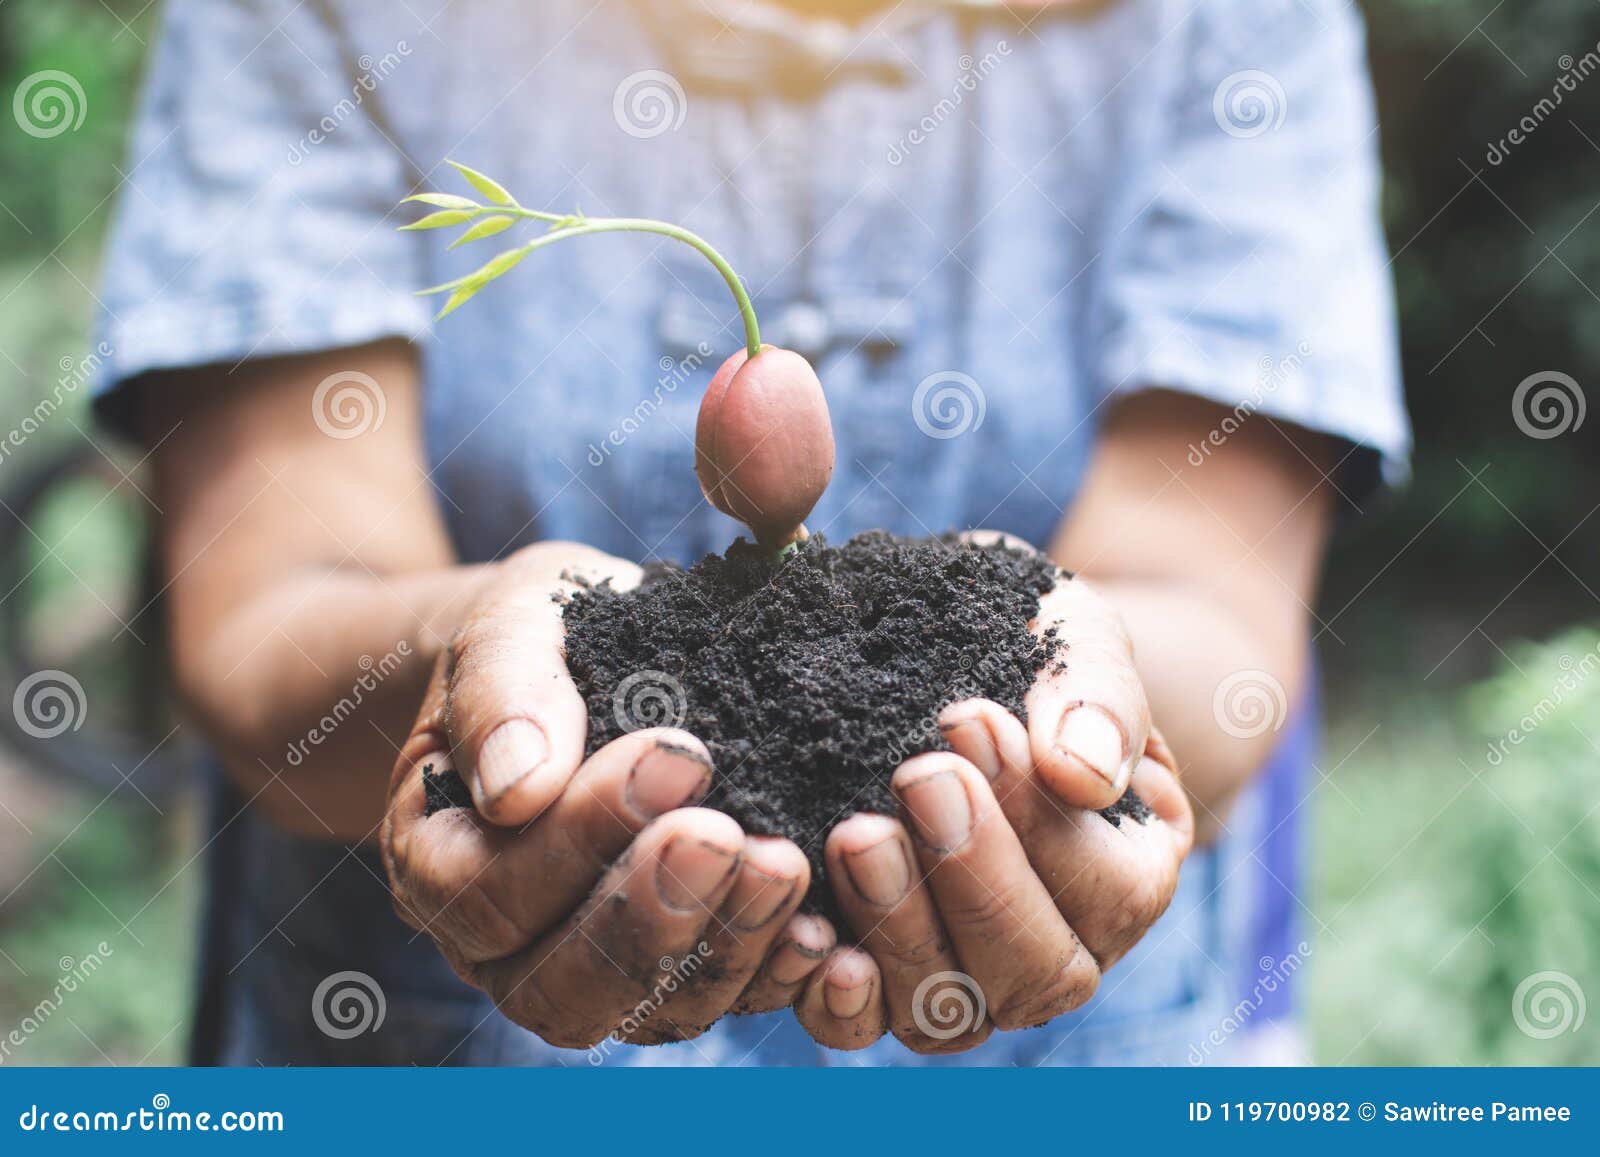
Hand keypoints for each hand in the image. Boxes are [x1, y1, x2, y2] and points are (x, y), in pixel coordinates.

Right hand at [381, 542, 830, 1047]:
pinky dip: (772, 977)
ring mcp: (593, 971)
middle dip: (652, 912)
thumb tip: (516, 786)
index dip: (582, 838)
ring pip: (647, 1011)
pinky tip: (821, 931)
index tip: (677, 756)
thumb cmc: (544, 638)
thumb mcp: (512, 628)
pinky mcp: (676, 975)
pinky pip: (719, 1005)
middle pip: (562, 985)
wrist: (598, 656)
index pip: (490, 893)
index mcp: (439, 863)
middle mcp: (504, 947)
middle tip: (729, 838)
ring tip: (784, 866)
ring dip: (723, 947)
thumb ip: (504, 694)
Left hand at [794, 535, 1193, 1052]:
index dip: (1039, 821)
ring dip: (900, 926)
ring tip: (856, 834)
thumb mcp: (1073, 640)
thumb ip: (1097, 697)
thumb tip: (1084, 774)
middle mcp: (1060, 949)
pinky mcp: (880, 983)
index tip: (965, 721)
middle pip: (1036, 971)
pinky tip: (810, 936)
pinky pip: (863, 1027)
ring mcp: (968, 979)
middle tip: (916, 779)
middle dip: (974, 876)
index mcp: (1130, 873)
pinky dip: (836, 997)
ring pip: (948, 1011)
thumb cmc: (1022, 649)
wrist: (933, 655)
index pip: (1109, 892)